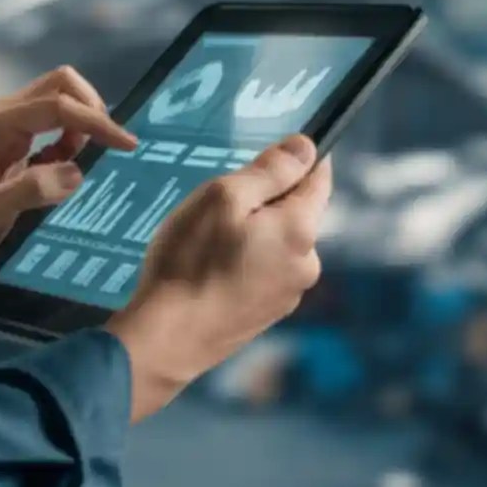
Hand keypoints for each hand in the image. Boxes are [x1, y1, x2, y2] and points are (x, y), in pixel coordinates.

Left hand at [0, 67, 137, 279]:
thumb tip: (76, 172)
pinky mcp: (13, 142)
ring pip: (60, 100)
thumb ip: (29, 191)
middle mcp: (3, 116)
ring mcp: (7, 127)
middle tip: (109, 147)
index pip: (59, 106)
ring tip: (84, 163)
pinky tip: (65, 170)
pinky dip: (72, 141)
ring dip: (82, 126)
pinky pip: (54, 126)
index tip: (128, 146)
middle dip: (92, 109)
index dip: (97, 122)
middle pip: (61, 85)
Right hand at [105, 135, 330, 420]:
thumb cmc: (191, 261)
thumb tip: (306, 147)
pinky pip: (264, 272)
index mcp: (301, 230)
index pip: (318, 180)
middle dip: (266, 202)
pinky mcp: (268, 314)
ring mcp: (289, 294)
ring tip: (208, 242)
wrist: (168, 339)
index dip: (301, 160)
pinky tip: (210, 270)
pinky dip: (244, 262)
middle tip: (219, 206)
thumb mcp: (224, 197)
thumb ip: (270, 171)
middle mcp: (306, 264)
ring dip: (254, 233)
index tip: (277, 153)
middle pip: (296, 214)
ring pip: (278, 244)